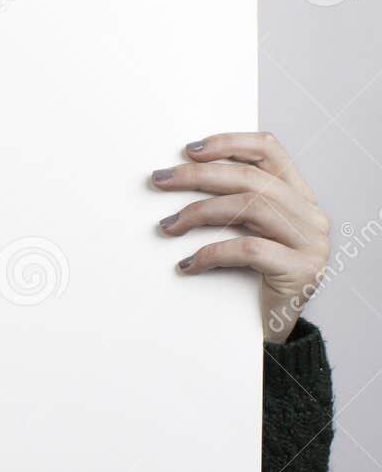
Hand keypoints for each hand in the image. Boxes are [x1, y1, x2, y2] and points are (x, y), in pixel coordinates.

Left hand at [152, 132, 330, 344]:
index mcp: (298, 195)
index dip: (229, 143)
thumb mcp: (246, 231)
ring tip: (167, 226)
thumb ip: (232, 201)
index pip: (270, 151)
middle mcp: (311, 214)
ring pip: (250, 208)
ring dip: (199, 212)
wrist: (274, 327)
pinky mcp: (302, 271)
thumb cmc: (252, 275)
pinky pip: (249, 249)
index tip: (189, 150)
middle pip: (250, 179)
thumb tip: (177, 175)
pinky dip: (211, 253)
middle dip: (198, 176)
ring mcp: (312, 243)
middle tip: (160, 180)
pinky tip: (187, 264)